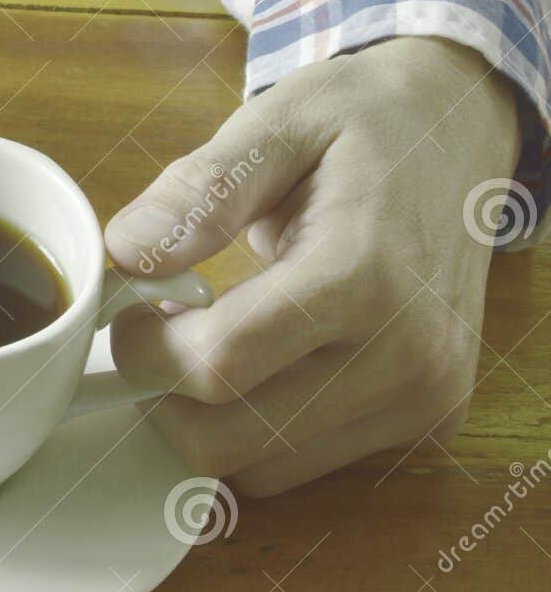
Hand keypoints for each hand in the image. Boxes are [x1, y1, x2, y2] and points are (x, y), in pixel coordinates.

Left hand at [106, 36, 522, 495]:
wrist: (463, 137)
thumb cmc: (365, 124)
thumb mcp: (278, 122)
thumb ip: (201, 189)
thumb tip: (127, 251)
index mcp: (363, 275)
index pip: (217, 365)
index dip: (145, 350)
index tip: (134, 310)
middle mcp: (406, 356)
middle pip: (225, 440)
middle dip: (163, 396)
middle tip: (161, 334)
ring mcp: (422, 401)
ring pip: (256, 469)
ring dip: (206, 420)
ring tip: (213, 341)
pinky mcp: (426, 425)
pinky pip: (300, 468)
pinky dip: (255, 433)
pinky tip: (260, 366)